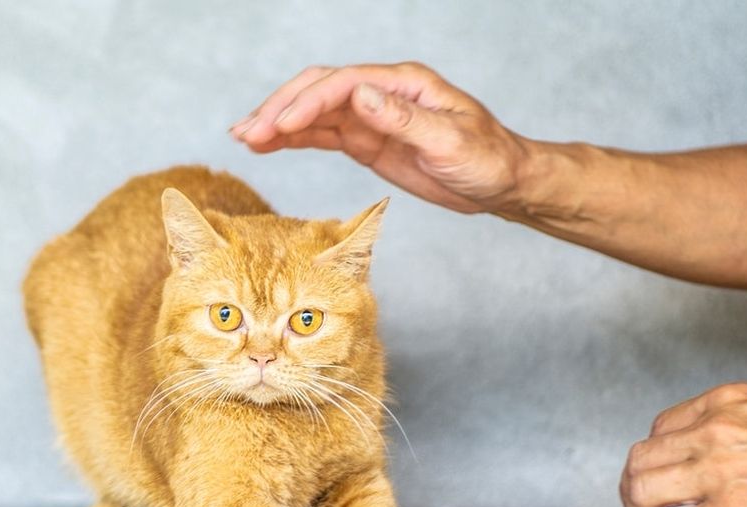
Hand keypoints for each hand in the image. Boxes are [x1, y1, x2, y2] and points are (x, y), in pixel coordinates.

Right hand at [230, 62, 531, 213]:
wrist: (503, 182)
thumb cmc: (487, 159)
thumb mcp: (451, 142)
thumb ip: (404, 120)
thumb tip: (360, 94)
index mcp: (403, 84)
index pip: (343, 84)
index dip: (308, 104)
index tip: (279, 127)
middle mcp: (382, 94)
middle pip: (319, 91)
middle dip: (280, 109)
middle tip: (246, 132)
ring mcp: (372, 117)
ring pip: (315, 113)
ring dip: (278, 124)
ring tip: (243, 138)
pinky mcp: (368, 142)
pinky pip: (323, 136)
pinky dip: (294, 140)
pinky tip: (269, 146)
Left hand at [621, 382, 746, 506]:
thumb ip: (733, 422)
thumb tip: (705, 445)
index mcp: (724, 403)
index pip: (661, 427)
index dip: (654, 456)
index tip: (659, 472)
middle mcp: (714, 432)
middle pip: (640, 456)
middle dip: (632, 484)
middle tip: (639, 504)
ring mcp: (720, 472)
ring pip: (642, 488)